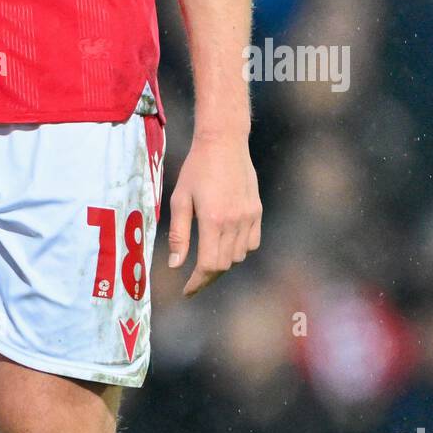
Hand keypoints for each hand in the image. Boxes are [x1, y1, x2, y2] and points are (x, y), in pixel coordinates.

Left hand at [168, 133, 260, 296]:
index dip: (197, 282)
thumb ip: (178, 234)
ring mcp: (249, 217)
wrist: (224, 142)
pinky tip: (226, 243)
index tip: (186, 290)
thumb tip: (175, 265)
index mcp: (213, 220)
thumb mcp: (180, 198)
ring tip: (207, 259)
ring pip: (239, 256)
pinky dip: (239, 249)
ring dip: (223, 262)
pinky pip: (252, 243)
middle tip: (193, 280)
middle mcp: (235, 222)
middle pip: (224, 265)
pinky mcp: (257, 211)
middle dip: (207, 277)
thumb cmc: (196, 168)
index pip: (209, 265)